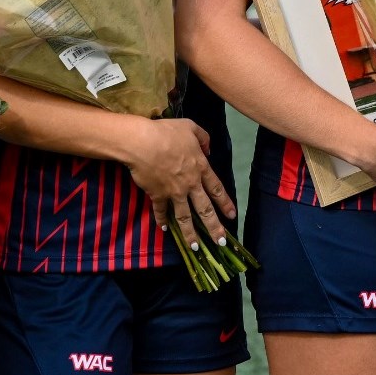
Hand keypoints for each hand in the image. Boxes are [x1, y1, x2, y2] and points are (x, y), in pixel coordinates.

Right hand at [121, 118, 236, 252]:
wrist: (143, 143)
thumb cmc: (167, 133)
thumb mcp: (190, 127)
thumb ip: (203, 137)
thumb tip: (208, 148)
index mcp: (200, 167)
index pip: (217, 189)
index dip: (225, 203)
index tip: (232, 216)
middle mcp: (190, 184)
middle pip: (205, 209)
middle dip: (214, 227)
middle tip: (221, 242)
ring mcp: (174, 192)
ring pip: (185, 217)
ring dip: (190, 233)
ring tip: (195, 247)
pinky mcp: (157, 195)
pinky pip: (160, 211)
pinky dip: (162, 220)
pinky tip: (164, 229)